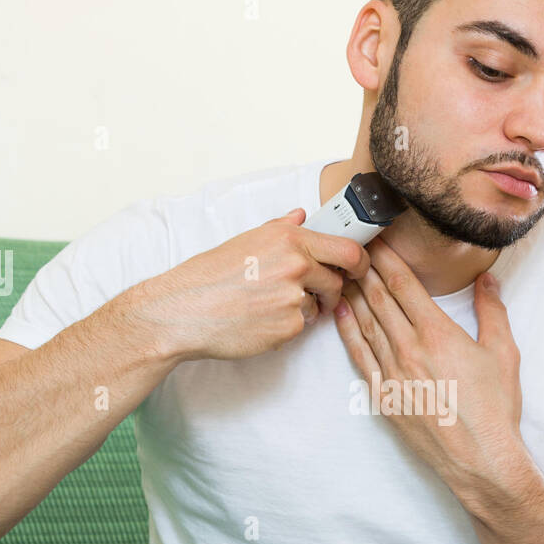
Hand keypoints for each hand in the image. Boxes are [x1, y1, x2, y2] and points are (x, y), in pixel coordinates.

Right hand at [120, 208, 370, 362]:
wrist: (184, 311)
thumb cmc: (209, 276)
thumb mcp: (246, 241)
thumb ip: (280, 229)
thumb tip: (301, 215)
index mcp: (290, 239)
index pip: (347, 250)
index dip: (359, 262)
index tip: (358, 268)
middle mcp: (297, 265)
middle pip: (337, 281)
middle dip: (330, 289)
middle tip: (315, 294)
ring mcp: (295, 298)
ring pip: (318, 306)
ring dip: (303, 308)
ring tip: (268, 304)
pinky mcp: (289, 328)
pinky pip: (300, 327)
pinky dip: (286, 326)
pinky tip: (259, 319)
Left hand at [333, 237, 525, 493]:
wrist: (479, 457)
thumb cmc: (495, 407)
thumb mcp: (504, 352)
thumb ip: (492, 310)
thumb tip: (487, 278)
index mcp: (437, 333)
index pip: (402, 284)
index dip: (386, 258)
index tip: (376, 240)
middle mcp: (408, 348)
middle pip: (377, 298)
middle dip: (363, 269)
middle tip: (351, 248)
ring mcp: (392, 373)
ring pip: (364, 323)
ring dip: (351, 295)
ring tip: (341, 273)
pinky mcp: (383, 396)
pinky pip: (359, 357)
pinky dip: (347, 332)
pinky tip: (339, 315)